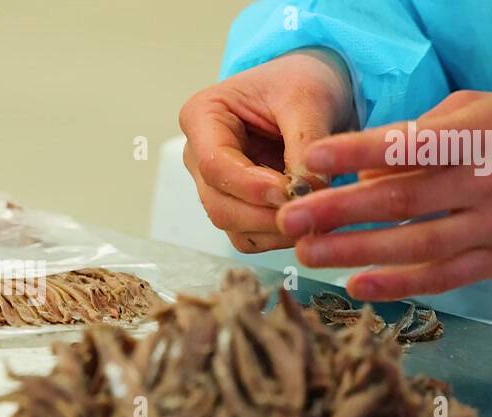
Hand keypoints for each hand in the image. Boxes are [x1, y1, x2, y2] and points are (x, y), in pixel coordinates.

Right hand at [180, 49, 354, 252]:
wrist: (312, 89)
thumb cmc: (302, 80)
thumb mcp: (308, 97)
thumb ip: (306, 142)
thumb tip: (308, 189)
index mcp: (202, 117)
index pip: (214, 165)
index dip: (251, 186)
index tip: (292, 190)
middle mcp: (199, 157)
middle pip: (219, 204)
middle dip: (265, 214)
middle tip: (310, 212)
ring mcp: (214, 186)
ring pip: (233, 227)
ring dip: (275, 229)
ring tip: (316, 214)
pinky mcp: (237, 207)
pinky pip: (252, 237)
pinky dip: (280, 235)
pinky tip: (309, 218)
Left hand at [278, 91, 491, 300]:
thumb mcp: (469, 114)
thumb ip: (416, 136)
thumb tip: (363, 171)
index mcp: (476, 136)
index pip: (410, 143)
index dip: (359, 149)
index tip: (311, 156)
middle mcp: (485, 181)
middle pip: (403, 198)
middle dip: (340, 209)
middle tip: (290, 216)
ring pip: (417, 243)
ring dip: (356, 250)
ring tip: (307, 251)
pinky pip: (444, 277)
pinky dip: (399, 284)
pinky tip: (355, 285)